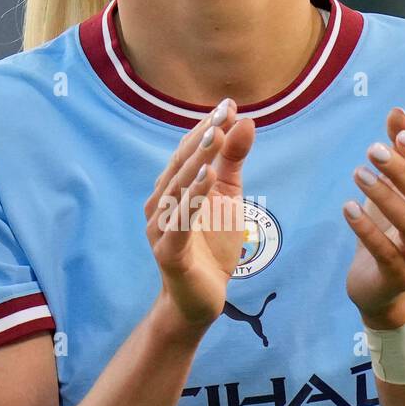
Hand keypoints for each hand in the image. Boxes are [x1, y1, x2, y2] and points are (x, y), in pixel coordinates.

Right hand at [145, 98, 255, 334]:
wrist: (199, 300)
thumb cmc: (210, 247)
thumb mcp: (228, 198)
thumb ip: (233, 161)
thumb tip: (245, 120)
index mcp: (171, 189)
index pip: (188, 152)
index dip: (206, 128)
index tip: (228, 104)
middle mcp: (159, 205)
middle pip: (181, 166)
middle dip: (203, 138)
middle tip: (223, 114)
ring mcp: (161, 229)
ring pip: (178, 189)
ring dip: (196, 161)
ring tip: (216, 137)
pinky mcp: (169, 253)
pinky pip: (180, 222)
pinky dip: (193, 199)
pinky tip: (208, 178)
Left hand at [343, 107, 404, 327]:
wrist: (381, 289)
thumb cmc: (388, 231)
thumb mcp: (392, 189)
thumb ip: (399, 152)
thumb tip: (399, 111)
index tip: (400, 136)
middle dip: (403, 172)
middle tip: (372, 150)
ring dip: (383, 196)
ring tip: (357, 174)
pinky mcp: (397, 277)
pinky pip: (385, 253)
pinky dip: (366, 229)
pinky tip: (347, 208)